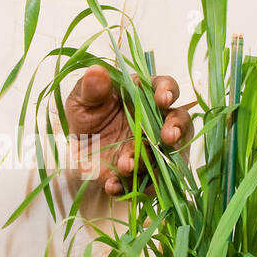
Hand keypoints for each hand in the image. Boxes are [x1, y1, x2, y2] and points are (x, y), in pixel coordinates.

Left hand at [63, 64, 192, 195]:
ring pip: (169, 154)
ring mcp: (156, 149)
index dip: (168, 91)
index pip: (164, 87)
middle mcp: (157, 121)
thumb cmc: (85, 119)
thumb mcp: (81, 102)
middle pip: (180, 120)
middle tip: (167, 137)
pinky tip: (112, 185)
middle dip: (176, 129)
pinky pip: (148, 183)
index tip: (163, 99)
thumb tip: (97, 71)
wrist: (76, 155)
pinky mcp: (147, 174)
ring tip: (127, 165)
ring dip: (150, 160)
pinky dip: (129, 185)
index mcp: (143, 96)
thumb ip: (90, 89)